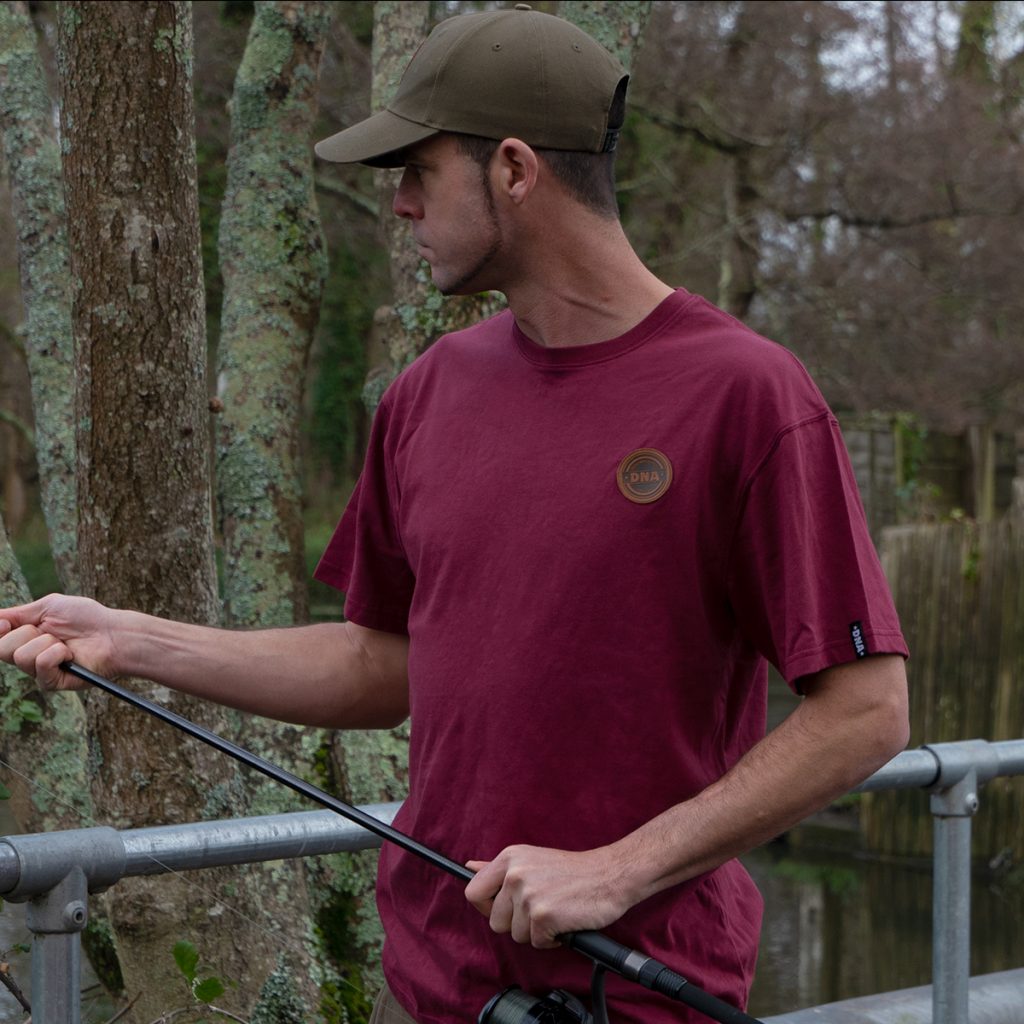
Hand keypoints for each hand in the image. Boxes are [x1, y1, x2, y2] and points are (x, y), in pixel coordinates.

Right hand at [0, 594, 120, 690]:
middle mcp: (28, 656)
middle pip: (2, 649)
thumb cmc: (86, 618)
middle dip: (25, 633)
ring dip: (46, 642)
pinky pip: (40, 664)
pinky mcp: (51, 683)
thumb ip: (16, 613)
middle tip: (50, 631)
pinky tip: (70, 654)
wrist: (113, 634)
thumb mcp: (48, 607)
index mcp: (25, 637)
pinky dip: (56, 653)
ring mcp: (38, 671)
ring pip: (20, 655)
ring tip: (65, 643)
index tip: (6, 623)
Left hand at [464, 843, 635, 949]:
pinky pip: (536, 943)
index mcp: (510, 858)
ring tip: (556, 911)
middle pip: (495, 921)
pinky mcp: (544, 916)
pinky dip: (552, 940)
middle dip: (517, 923)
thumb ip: (499, 867)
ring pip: (516, 935)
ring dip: (536, 932)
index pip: (473, 892)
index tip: (505, 909)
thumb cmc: (573, 872)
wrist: (610, 875)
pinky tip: (565, 921)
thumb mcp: (532, 860)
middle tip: (541, 908)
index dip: (487, 907)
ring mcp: (529, 895)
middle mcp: (515, 873)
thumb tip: (469, 867)